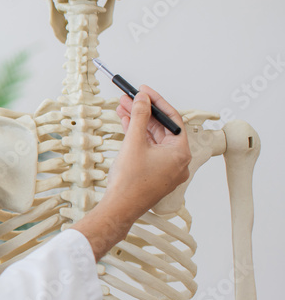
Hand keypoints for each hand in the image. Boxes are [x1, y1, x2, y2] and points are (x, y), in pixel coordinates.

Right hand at [74, 85, 190, 259]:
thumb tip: (142, 99)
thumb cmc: (130, 183)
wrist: (119, 207)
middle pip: (162, 128)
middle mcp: (177, 161)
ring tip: (123, 108)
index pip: (172, 119)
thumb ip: (140, 116)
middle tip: (129, 98)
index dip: (157, 102)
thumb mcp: (134, 142)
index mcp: (180, 153)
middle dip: (144, 112)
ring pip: (154, 139)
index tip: (144, 91)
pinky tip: (126, 125)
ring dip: (139, 123)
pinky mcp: (155, 173)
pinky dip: (139, 137)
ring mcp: (166, 168)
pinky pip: (149, 149)